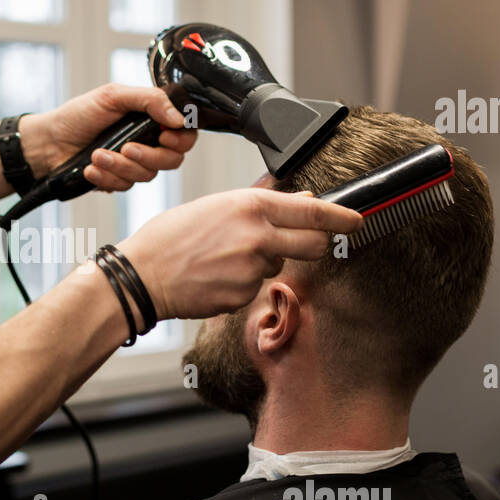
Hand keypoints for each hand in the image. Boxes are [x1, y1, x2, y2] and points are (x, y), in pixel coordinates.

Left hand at [19, 84, 195, 189]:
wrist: (48, 142)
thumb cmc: (78, 115)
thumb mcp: (113, 96)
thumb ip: (150, 100)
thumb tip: (178, 117)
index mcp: (151, 119)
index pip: (185, 134)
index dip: (180, 140)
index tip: (163, 136)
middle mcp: (147, 142)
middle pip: (172, 160)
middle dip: (148, 156)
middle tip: (126, 147)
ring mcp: (133, 164)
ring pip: (146, 175)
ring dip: (120, 166)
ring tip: (97, 155)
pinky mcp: (118, 180)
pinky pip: (124, 186)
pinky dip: (106, 177)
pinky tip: (91, 168)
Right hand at [118, 188, 363, 319]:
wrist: (142, 275)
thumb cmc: (171, 236)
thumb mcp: (216, 206)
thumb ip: (262, 206)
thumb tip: (302, 204)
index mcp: (251, 206)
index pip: (313, 212)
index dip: (341, 217)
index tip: (356, 220)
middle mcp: (258, 236)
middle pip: (314, 244)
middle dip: (314, 244)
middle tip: (300, 242)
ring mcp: (252, 269)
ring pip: (279, 265)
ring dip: (264, 261)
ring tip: (225, 256)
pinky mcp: (243, 296)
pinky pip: (256, 286)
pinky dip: (242, 282)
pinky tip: (216, 275)